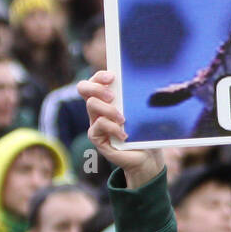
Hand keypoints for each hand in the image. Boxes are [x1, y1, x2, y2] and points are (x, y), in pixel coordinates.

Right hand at [78, 71, 163, 188]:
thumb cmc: (146, 131)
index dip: (100, 76)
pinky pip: (98, 125)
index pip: (95, 81)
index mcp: (108, 99)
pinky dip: (113, 128)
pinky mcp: (96, 136)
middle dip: (97, 88)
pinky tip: (125, 135)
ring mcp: (95, 122)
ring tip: (124, 120)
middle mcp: (98, 108)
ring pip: (92, 105)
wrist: (147, 156)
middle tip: (113, 97)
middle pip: (84, 88)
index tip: (113, 77)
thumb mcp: (143, 112)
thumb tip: (142, 81)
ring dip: (109, 110)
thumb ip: (137, 99)